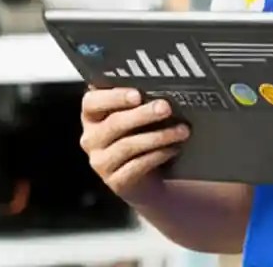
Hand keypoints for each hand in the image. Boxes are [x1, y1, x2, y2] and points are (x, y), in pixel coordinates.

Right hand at [80, 87, 188, 202]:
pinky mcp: (116, 182)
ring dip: (158, 136)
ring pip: (128, 145)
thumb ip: (140, 101)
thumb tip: (162, 90)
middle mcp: (91, 138)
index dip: (113, 97)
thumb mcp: (137, 115)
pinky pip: (137, 166)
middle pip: (114, 123)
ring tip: (181, 130)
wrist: (148, 177)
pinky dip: (158, 155)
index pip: (92, 102)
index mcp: (92, 115)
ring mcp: (101, 162)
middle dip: (143, 114)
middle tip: (166, 107)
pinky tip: (174, 148)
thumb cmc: (142, 134)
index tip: (137, 94)